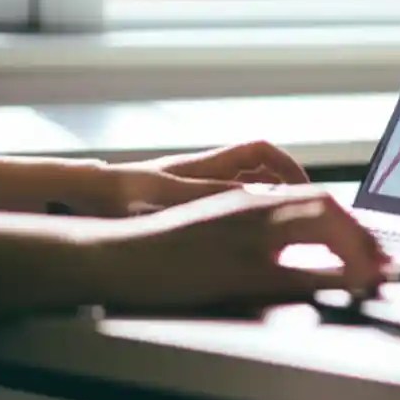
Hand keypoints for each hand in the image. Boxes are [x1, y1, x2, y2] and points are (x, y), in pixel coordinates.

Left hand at [81, 141, 308, 217]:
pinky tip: (242, 247)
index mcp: (211, 164)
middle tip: (300, 217)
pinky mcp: (186, 208)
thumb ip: (218, 194)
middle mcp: (208, 173)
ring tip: (278, 234)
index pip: (263, 151)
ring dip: (264, 209)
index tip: (306, 189)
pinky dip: (242, 223)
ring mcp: (198, 190)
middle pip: (260, 172)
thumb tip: (260, 195)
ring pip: (244, 193)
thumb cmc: (127, 193)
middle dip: (284, 190)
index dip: (289, 166)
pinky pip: (227, 210)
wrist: (92, 196)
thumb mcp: (176, 195)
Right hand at [87, 186, 387, 312]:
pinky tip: (337, 290)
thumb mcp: (216, 226)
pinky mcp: (228, 271)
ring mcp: (241, 238)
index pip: (317, 199)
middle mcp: (250, 210)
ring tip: (372, 277)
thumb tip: (302, 254)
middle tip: (383, 266)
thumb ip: (258, 232)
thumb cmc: (161, 248)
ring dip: (352, 252)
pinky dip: (319, 279)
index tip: (375, 249)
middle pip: (324, 208)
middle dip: (362, 236)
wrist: (111, 255)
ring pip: (313, 230)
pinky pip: (286, 274)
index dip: (353, 223)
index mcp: (247, 199)